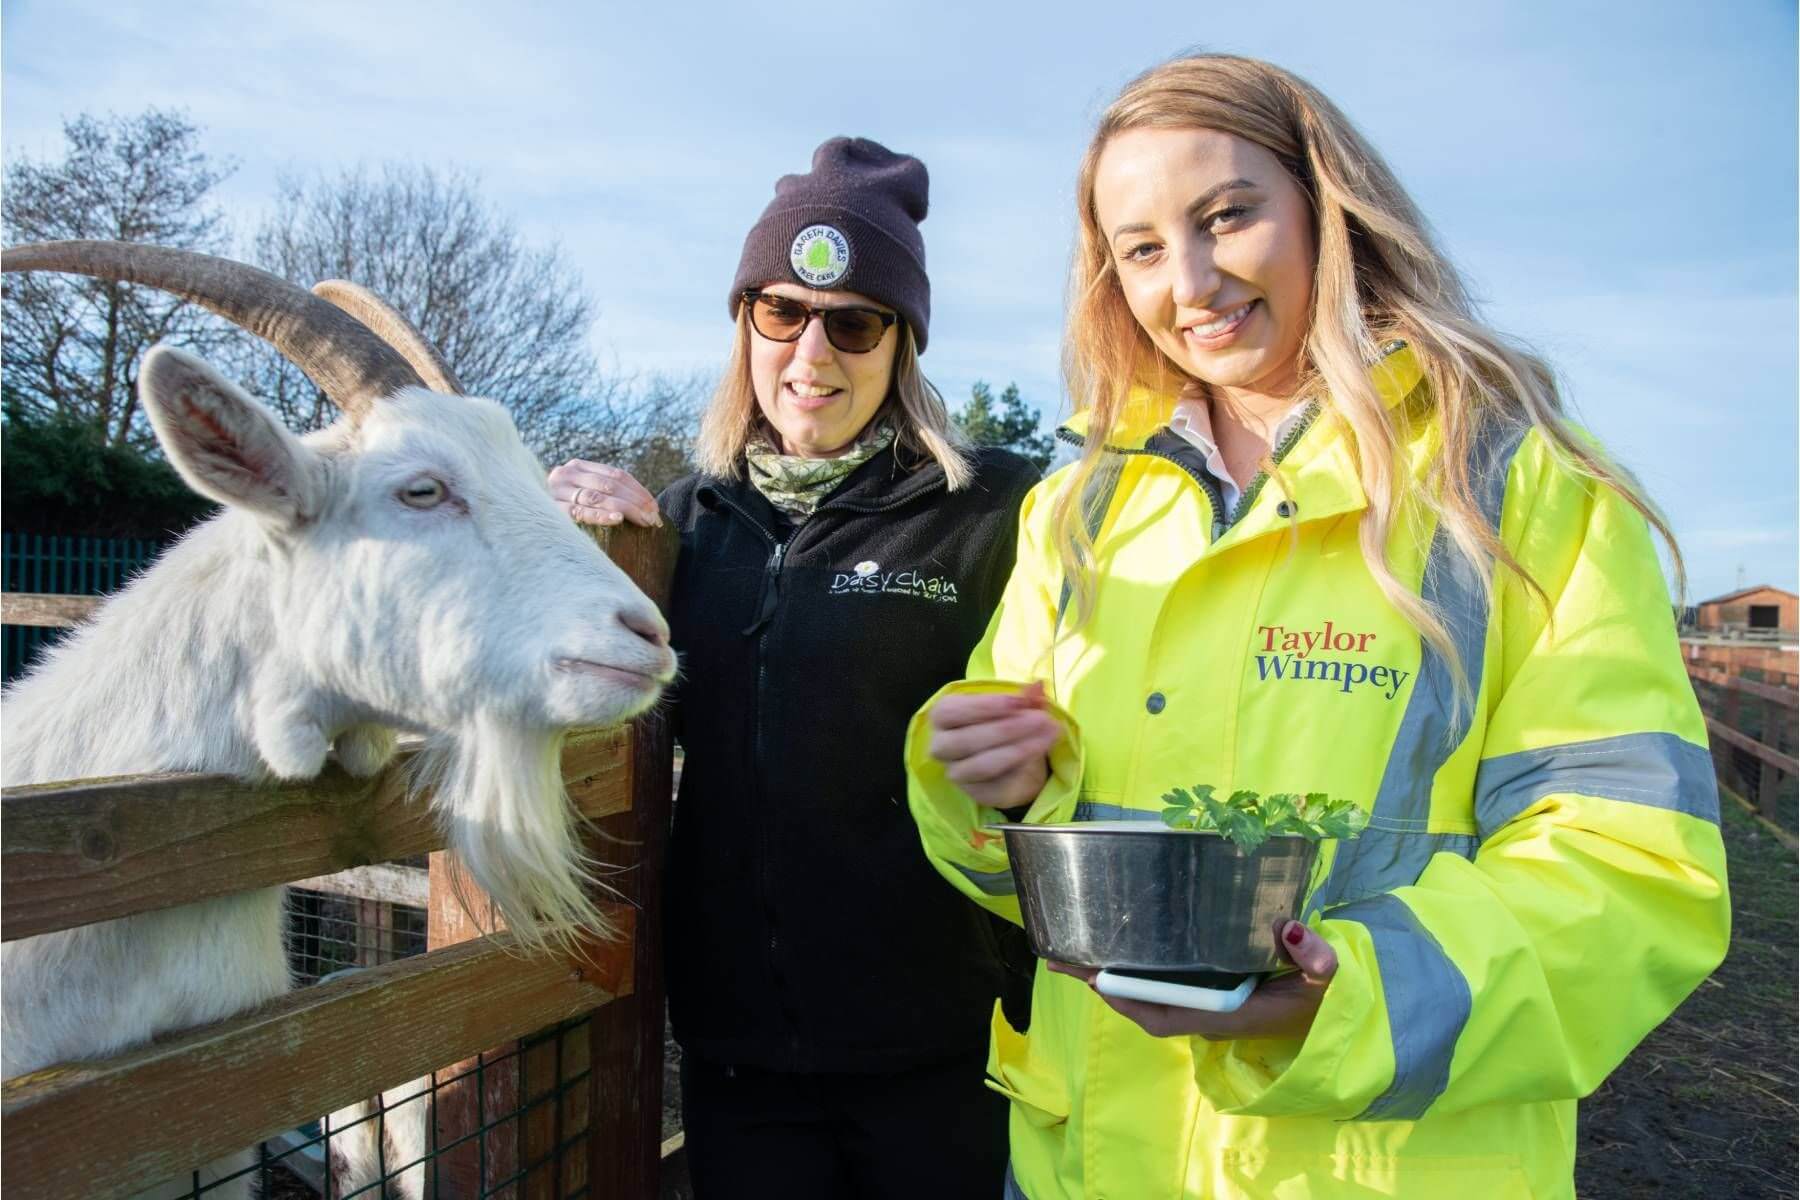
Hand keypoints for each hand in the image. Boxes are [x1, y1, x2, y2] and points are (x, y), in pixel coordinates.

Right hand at [548, 460, 661, 526]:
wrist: (522, 510)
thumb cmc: (559, 506)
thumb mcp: (578, 490)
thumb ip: (602, 490)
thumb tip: (644, 506)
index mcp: (578, 466)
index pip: (617, 475)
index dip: (639, 490)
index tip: (654, 507)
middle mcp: (566, 474)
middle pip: (611, 485)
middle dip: (636, 502)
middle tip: (653, 518)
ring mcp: (557, 491)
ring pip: (598, 497)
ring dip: (625, 509)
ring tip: (643, 521)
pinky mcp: (551, 509)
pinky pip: (581, 512)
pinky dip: (600, 515)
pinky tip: (617, 518)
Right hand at [927, 681, 1060, 809]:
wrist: (1009, 761)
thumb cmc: (1000, 723)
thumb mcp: (1012, 706)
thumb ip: (1023, 697)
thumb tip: (1038, 686)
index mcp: (942, 717)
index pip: (951, 711)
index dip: (985, 705)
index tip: (1020, 701)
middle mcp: (942, 747)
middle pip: (966, 740)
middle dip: (1007, 728)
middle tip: (1041, 718)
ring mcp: (957, 773)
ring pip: (983, 765)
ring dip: (1020, 748)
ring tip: (1048, 733)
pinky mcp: (978, 793)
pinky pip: (999, 783)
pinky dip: (1023, 766)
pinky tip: (1042, 751)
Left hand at [1048, 918, 1337, 1039]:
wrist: (1330, 1012)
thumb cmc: (1322, 996)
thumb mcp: (1325, 978)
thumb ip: (1315, 957)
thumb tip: (1291, 930)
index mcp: (1228, 1014)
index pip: (1165, 1014)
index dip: (1127, 1001)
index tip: (1093, 980)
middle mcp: (1210, 1018)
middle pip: (1145, 1008)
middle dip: (1104, 988)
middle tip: (1063, 958)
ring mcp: (1208, 1010)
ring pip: (1151, 1001)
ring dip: (1115, 982)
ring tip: (1077, 955)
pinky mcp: (1213, 999)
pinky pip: (1165, 992)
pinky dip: (1138, 977)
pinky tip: (1121, 955)